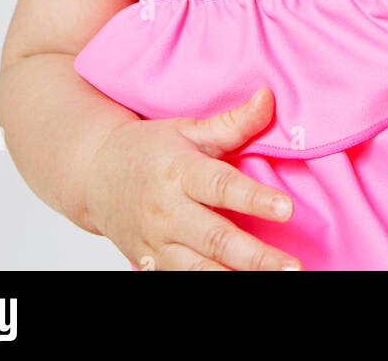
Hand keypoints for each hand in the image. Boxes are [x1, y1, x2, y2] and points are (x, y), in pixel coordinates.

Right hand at [84, 88, 302, 269]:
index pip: (220, 186)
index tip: (287, 208)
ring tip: (277, 282)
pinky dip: (210, 286)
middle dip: (256, 257)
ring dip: (238, 279)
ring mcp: (157, 243)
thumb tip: (268, 99)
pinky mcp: (152, 265)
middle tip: (293, 268)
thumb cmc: (147, 149)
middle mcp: (167, 211)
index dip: (254, 199)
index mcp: (178, 171)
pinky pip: (183, 281)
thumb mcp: (186, 129)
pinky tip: (243, 288)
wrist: (94, 176)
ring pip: (201, 269)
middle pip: (215, 238)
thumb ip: (231, 123)